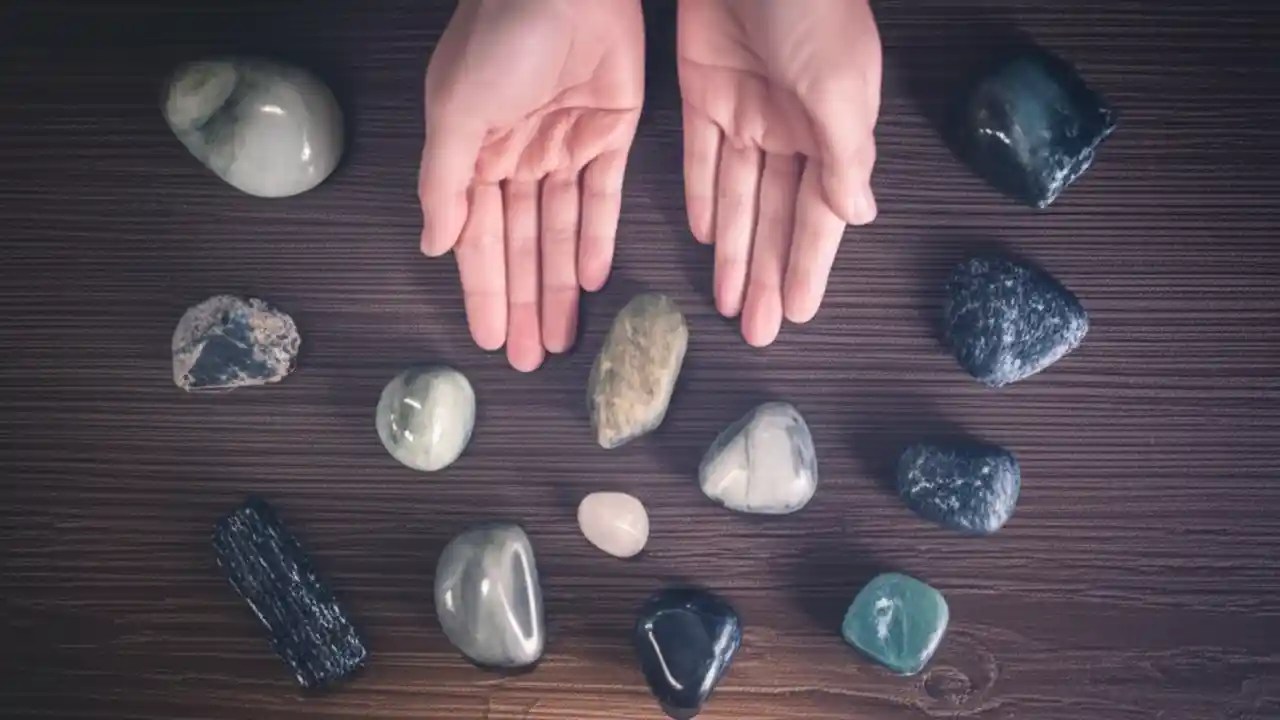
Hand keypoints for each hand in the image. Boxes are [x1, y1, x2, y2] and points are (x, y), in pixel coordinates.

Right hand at [419, 0, 643, 370]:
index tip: (491, 340)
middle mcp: (517, 154)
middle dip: (525, 301)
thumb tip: (435, 244)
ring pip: (561, 230)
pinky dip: (598, 237)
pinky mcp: (612, 132)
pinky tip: (592, 279)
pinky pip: (603, 197)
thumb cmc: (500, 35)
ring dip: (560, 284)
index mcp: (473, 150)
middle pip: (521, 244)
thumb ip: (445, 182)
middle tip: (531, 359)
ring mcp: (565, 145)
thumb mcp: (456, 112)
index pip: (477, 237)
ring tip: (562, 338)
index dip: (484, 289)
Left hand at [677, 0, 881, 345]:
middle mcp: (790, 130)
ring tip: (725, 300)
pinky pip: (701, 158)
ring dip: (732, 249)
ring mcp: (746, 113)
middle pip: (774, 218)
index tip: (796, 312)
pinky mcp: (704, 93)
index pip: (818, 216)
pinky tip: (702, 236)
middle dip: (766, 274)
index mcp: (831, 131)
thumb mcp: (838, 88)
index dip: (807, 265)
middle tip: (756, 330)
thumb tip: (857, 215)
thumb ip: (844, 157)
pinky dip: (700, 196)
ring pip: (736, 198)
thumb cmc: (809, 8)